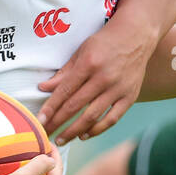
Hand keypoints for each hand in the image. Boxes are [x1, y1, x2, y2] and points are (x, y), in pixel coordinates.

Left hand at [37, 21, 158, 144]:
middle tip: (45, 134)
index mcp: (89, 64)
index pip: (65, 91)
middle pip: (76, 106)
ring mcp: (118, 88)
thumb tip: (42, 88)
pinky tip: (84, 135)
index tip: (39, 121)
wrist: (137, 35)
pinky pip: (112, 118)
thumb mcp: (81, 51)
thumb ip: (63, 72)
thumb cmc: (104, 42)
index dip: (50, 108)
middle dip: (58, 122)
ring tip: (61, 139)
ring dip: (74, 130)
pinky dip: (98, 129)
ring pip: (93, 116)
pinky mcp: (130, 96)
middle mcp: (103, 78)